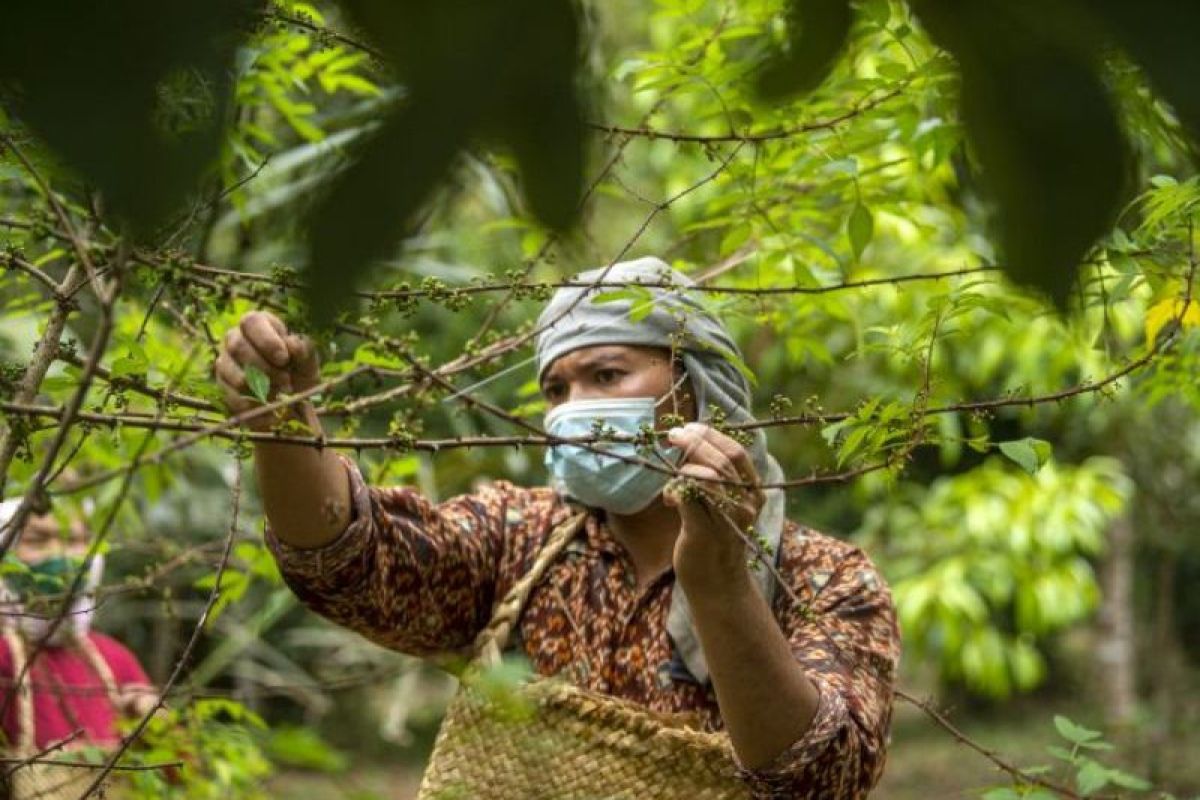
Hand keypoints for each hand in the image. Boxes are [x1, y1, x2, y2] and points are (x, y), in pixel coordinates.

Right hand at [214, 311, 319, 431]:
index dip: (266, 341)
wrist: (292, 398)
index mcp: (258, 324)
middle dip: (264, 368)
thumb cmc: (299, 370)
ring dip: (257, 387)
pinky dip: (252, 406)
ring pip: (229, 371)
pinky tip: (270, 411)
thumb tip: (292, 343)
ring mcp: (225, 362)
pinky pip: (230, 396)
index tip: (284, 359)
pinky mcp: (223, 385)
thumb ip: (304, 351)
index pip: (251, 322)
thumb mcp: (308, 361)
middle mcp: (235, 339)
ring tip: (279, 395)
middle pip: (237, 346)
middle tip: (286, 382)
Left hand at [663, 422, 764, 588]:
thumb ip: (716, 479)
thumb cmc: (716, 539)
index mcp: (753, 493)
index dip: (712, 436)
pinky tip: (668, 499)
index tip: (691, 427)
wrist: (717, 584)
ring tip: (670, 469)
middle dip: (693, 442)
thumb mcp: (725, 506)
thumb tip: (692, 445)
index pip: (736, 453)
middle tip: (672, 435)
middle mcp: (745, 504)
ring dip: (682, 465)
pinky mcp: (704, 532)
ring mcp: (727, 519)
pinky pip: (687, 496)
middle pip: (720, 461)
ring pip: (706, 476)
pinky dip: (674, 489)